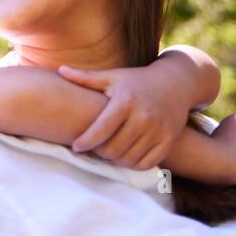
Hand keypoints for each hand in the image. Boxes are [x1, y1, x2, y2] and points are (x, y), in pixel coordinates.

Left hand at [57, 63, 186, 168]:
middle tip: (93, 148)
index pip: (101, 129)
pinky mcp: (168, 141)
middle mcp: (143, 116)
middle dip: (99, 152)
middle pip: (113, 148)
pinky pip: (146, 164)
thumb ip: (86, 78)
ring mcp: (158, 130)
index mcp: (126, 100)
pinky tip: (124, 156)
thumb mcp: (113, 76)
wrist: (175, 84)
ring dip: (114, 160)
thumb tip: (60, 70)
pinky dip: (132, 164)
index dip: (86, 141)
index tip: (76, 147)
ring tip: (106, 152)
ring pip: (128, 159)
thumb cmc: (137, 81)